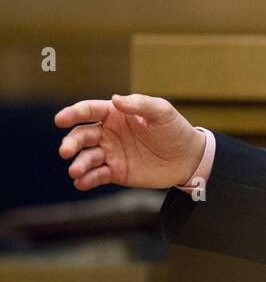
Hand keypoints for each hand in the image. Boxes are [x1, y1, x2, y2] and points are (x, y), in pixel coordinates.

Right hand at [54, 94, 204, 190]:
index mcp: (115, 114)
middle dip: (71, 143)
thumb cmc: (175, 130)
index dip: (72, 114)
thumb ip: (140, 104)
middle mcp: (107, 133)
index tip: (60, 120)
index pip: (88, 111)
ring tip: (76, 171)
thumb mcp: (162, 112)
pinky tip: (82, 182)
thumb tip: (116, 99)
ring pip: (86, 157)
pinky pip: (96, 176)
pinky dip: (87, 180)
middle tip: (66, 151)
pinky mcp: (115, 172)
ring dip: (78, 164)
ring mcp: (110, 153)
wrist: (189, 158)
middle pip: (81, 136)